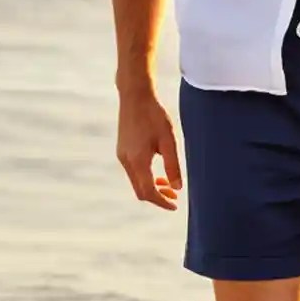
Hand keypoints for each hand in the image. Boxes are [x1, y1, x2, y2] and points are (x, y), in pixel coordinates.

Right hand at [115, 82, 181, 210]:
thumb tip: (177, 187)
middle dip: (157, 196)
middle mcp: (126, 161)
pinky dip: (144, 177)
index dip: (162, 202)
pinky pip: (132, 171)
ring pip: (135, 182)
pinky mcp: (121, 149)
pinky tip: (156, 170)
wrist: (135, 95)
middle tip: (174, 195)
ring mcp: (121, 155)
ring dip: (151, 186)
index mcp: (138, 161)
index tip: (175, 205)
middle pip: (140, 191)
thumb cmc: (154, 115)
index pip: (149, 192)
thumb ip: (173, 166)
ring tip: (168, 182)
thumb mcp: (168, 140)